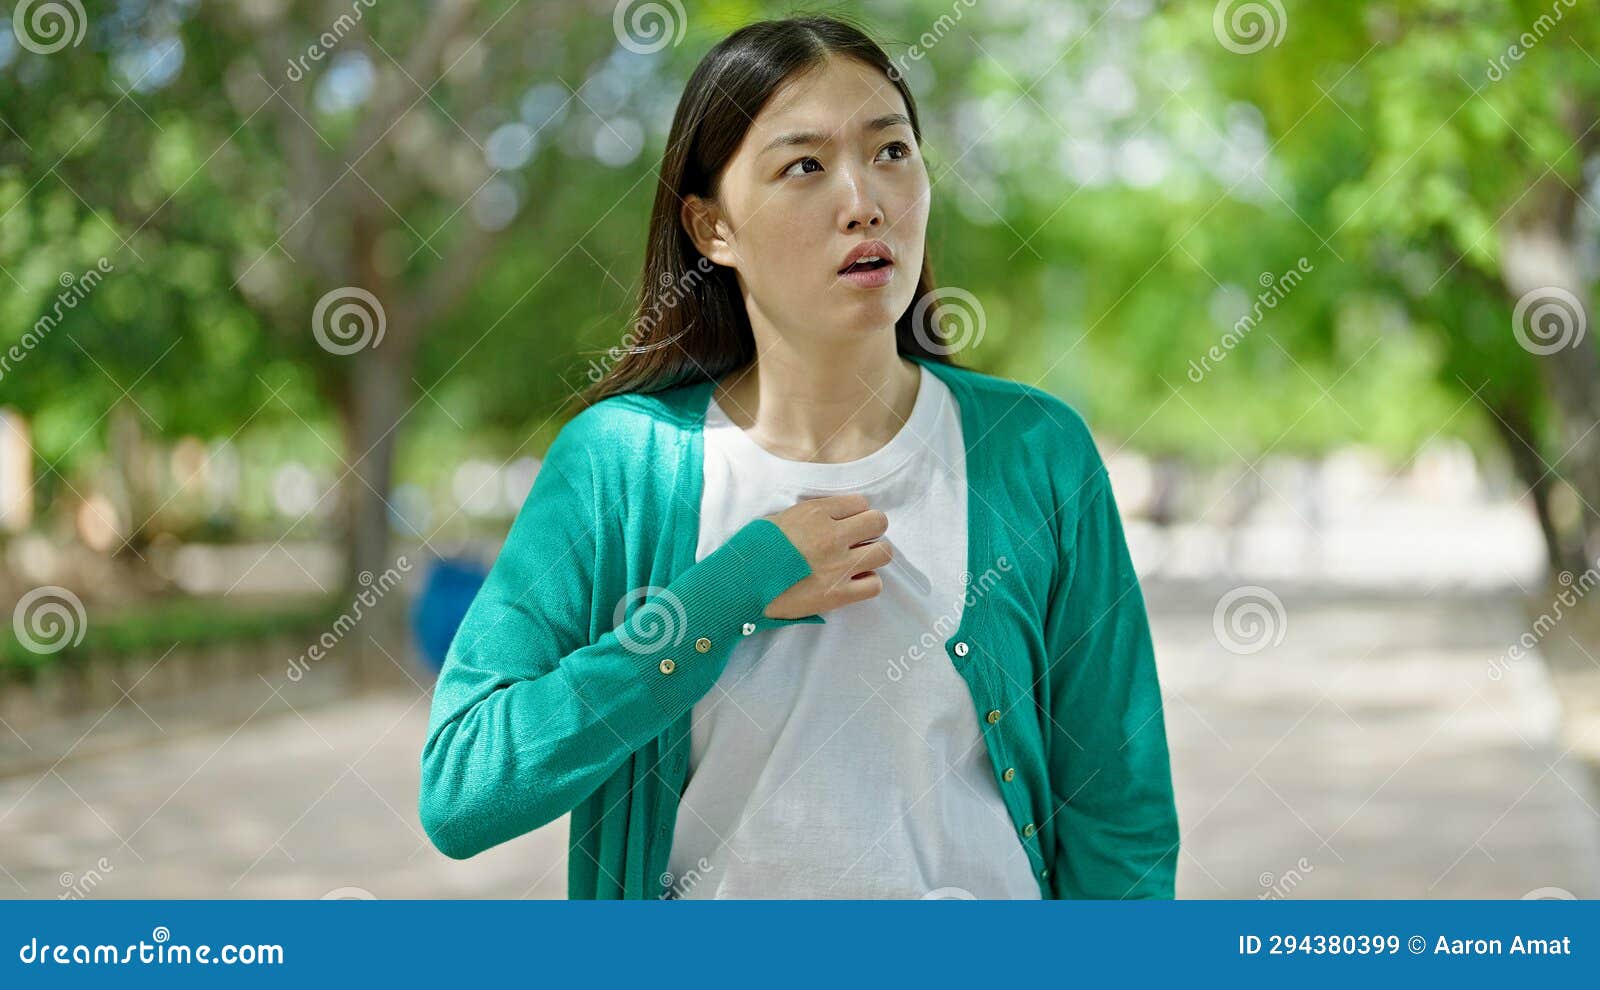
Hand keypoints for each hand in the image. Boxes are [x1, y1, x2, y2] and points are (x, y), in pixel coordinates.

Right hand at [760, 494, 890, 619]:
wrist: (739, 586)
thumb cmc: (753, 551)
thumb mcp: (777, 519)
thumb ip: (808, 516)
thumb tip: (828, 518)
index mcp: (815, 513)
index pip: (859, 502)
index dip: (854, 513)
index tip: (846, 522)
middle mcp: (832, 536)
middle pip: (878, 522)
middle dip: (870, 529)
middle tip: (856, 539)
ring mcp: (838, 566)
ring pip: (884, 552)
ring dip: (872, 554)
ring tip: (857, 560)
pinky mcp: (838, 595)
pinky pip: (874, 585)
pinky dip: (867, 582)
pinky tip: (852, 581)